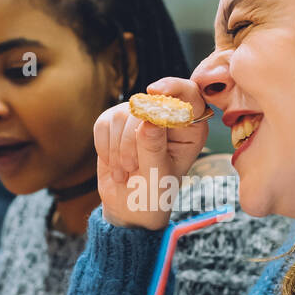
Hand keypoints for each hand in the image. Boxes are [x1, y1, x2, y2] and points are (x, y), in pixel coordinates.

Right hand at [94, 78, 209, 229]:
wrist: (129, 207)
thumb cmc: (153, 194)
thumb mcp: (158, 176)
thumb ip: (154, 148)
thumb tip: (149, 120)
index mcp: (190, 127)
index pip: (188, 94)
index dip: (172, 87)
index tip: (154, 91)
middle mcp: (167, 116)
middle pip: (146, 107)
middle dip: (133, 141)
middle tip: (133, 167)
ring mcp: (141, 116)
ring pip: (122, 115)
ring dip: (118, 149)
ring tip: (126, 171)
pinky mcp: (117, 121)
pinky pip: (103, 122)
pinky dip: (105, 146)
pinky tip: (115, 164)